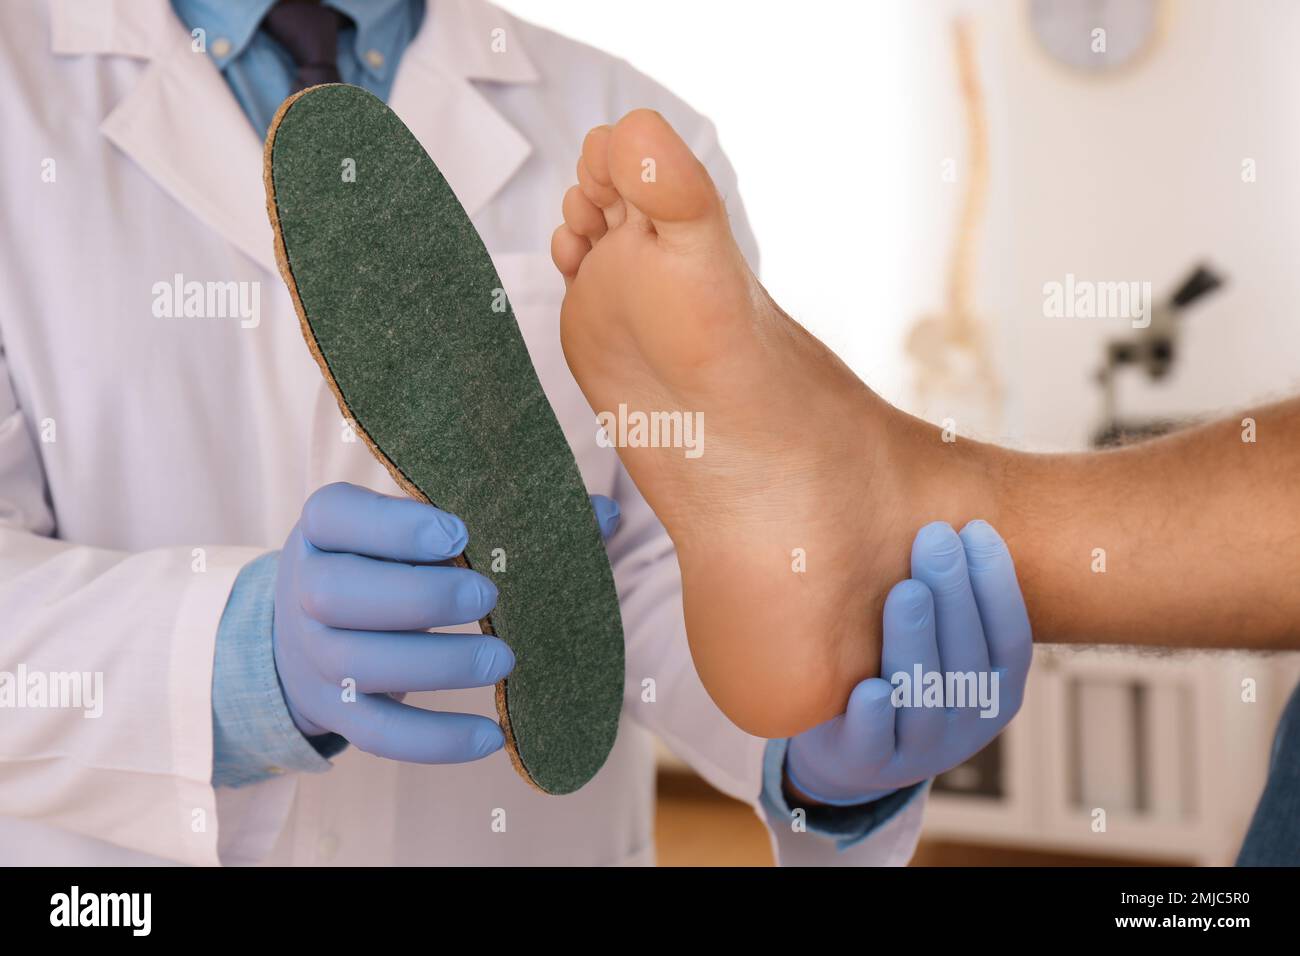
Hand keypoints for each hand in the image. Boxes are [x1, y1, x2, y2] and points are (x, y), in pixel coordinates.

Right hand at [273, 481, 619, 762]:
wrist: (306, 633)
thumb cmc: (390, 563)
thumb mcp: (419, 530)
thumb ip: (506, 518)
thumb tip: (604, 514)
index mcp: (325, 526)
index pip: (335, 513)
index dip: (395, 525)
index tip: (460, 531)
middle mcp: (304, 586)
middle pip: (338, 594)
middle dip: (420, 596)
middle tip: (489, 597)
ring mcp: (313, 654)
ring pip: (359, 664)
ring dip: (437, 665)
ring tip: (504, 660)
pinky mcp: (335, 711)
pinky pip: (378, 734)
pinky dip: (435, 740)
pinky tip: (492, 734)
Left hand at [784, 520, 1031, 804]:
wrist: (852, 752)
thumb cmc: (900, 675)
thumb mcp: (941, 645)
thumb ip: (953, 597)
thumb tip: (950, 503)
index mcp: (997, 689)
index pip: (1010, 635)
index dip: (998, 584)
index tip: (977, 528)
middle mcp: (968, 721)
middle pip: (967, 657)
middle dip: (954, 593)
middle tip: (935, 537)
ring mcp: (921, 748)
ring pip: (924, 695)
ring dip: (915, 641)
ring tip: (905, 590)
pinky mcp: (869, 763)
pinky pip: (875, 741)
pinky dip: (874, 715)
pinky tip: (867, 686)